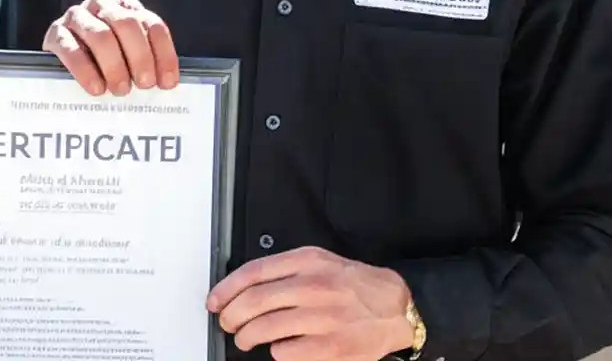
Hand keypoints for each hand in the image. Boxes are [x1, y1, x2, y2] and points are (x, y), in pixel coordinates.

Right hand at [42, 0, 178, 95]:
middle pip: (127, 25)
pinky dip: (86, 70)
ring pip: (101, 36)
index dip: (163, 54)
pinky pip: (71, 48)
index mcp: (127, 7)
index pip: (152, 24)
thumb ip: (145, 61)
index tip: (167, 82)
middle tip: (144, 85)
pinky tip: (96, 88)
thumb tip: (166, 85)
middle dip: (140, 57)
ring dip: (115, 65)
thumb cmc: (103, 59)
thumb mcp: (127, 54)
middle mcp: (103, 6)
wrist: (62, 55)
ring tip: (121, 89)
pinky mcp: (56, 32)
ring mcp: (77, 16)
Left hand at [206, 246, 414, 360]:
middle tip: (228, 323)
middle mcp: (314, 286)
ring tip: (246, 339)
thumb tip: (244, 287)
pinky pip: (285, 352)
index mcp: (309, 261)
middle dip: (231, 316)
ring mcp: (322, 317)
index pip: (254, 272)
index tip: (216, 301)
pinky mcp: (330, 346)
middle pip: (253, 302)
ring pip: (264, 328)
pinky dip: (275, 352)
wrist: (395, 308)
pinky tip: (278, 348)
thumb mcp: (322, 262)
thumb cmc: (355, 286)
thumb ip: (287, 270)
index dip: (227, 288)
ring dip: (246, 337)